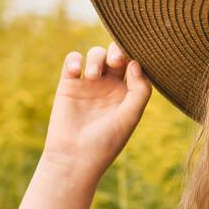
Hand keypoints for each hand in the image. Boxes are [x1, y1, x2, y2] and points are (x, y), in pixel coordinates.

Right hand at [41, 42, 152, 181]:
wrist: (74, 156)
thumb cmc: (106, 141)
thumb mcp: (130, 117)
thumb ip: (139, 91)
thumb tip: (136, 63)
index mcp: (127, 94)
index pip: (135, 67)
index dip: (135, 58)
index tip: (133, 61)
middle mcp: (109, 87)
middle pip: (116, 56)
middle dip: (117, 51)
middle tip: (115, 60)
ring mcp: (88, 84)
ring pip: (96, 55)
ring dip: (96, 58)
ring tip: (92, 75)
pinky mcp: (68, 85)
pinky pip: (72, 61)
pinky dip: (75, 59)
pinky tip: (78, 72)